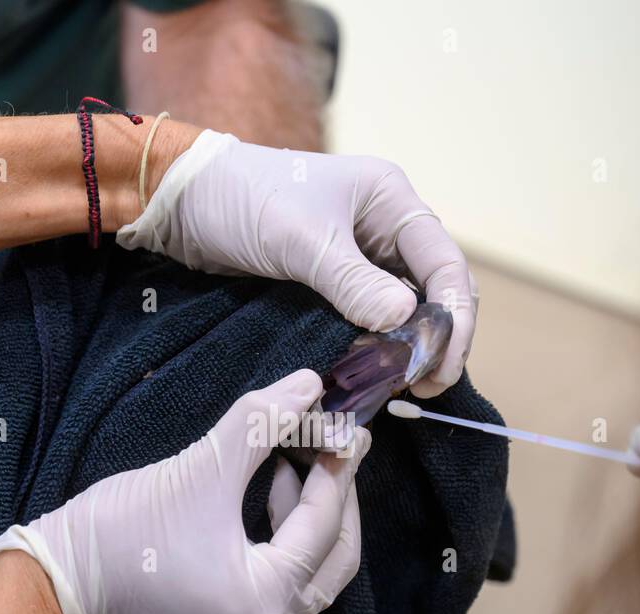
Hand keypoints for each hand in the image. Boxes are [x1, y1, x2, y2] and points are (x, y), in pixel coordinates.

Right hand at [0, 370, 370, 613]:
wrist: (52, 587)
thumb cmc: (121, 530)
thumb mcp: (198, 468)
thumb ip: (261, 423)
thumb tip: (308, 384)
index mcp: (263, 602)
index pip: (321, 525)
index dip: (337, 469)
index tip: (348, 427)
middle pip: (330, 564)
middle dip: (333, 503)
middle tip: (332, 450)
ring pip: (304, 586)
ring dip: (302, 529)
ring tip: (287, 470)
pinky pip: (274, 605)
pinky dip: (277, 561)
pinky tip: (259, 515)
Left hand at [117, 131, 476, 397]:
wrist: (185, 202)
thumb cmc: (243, 200)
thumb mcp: (301, 240)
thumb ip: (353, 281)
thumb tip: (406, 320)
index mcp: (390, 199)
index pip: (444, 262)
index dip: (454, 316)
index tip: (442, 364)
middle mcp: (384, 226)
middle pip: (435, 289)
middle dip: (439, 338)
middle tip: (427, 387)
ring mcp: (362, 255)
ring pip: (406, 308)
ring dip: (410, 347)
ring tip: (405, 388)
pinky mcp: (334, 280)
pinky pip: (371, 317)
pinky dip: (378, 346)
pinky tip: (375, 375)